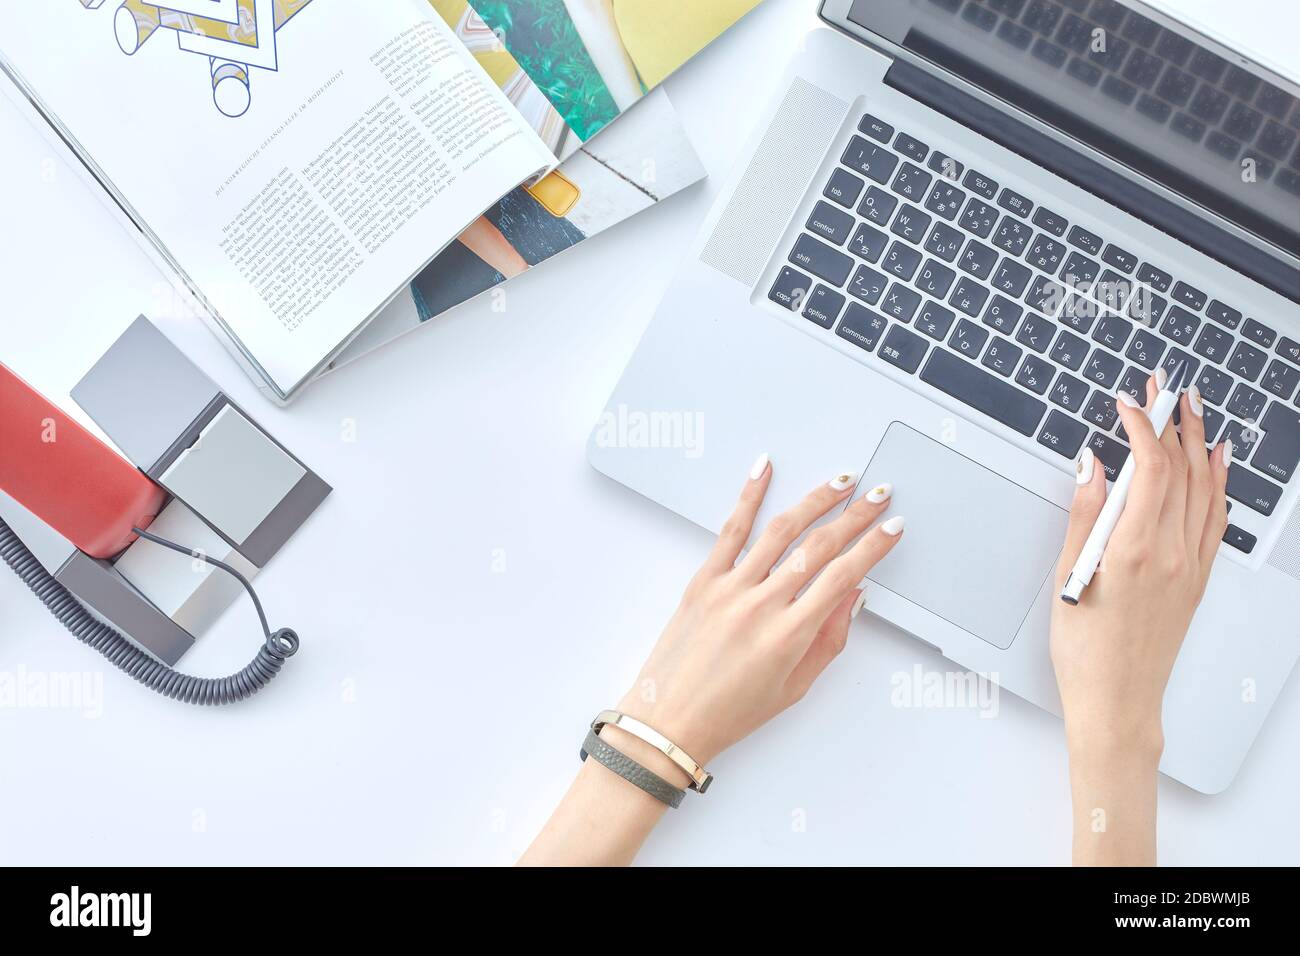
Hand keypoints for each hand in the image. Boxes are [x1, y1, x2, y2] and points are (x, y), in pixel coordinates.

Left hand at [605, 455, 903, 779]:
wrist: (670, 720)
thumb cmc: (729, 711)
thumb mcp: (795, 686)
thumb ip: (829, 638)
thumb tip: (854, 595)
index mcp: (788, 636)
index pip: (843, 576)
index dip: (873, 547)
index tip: (893, 528)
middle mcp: (760, 606)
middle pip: (818, 547)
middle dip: (855, 516)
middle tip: (878, 495)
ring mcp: (729, 589)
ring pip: (780, 531)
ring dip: (815, 500)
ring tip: (840, 481)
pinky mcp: (702, 581)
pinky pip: (730, 530)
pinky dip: (748, 496)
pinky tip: (764, 470)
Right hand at [1051, 375, 1229, 754]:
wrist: (1118, 701)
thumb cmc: (1085, 650)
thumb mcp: (1070, 576)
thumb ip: (1084, 515)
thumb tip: (1092, 468)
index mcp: (1136, 549)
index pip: (1151, 468)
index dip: (1143, 427)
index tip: (1129, 402)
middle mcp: (1174, 554)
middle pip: (1184, 470)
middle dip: (1175, 421)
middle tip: (1166, 387)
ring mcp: (1192, 567)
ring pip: (1207, 490)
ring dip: (1200, 444)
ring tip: (1194, 411)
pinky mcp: (1198, 581)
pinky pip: (1216, 519)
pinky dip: (1218, 483)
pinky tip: (1216, 464)